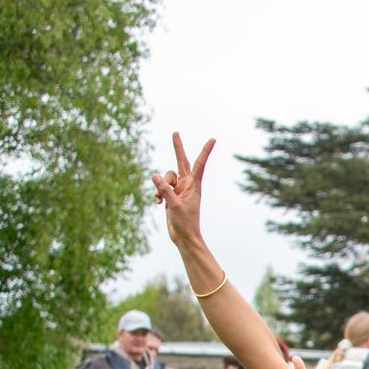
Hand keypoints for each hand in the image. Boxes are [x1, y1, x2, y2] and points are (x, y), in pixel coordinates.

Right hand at [151, 132, 214, 247]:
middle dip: (177, 148)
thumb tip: (155, 175)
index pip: (200, 164)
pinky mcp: (171, 195)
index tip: (213, 139)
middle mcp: (187, 184)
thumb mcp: (174, 205)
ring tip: (160, 199)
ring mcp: (178, 189)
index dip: (205, 151)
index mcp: (194, 185)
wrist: (184, 236)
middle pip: (180, 161)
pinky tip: (157, 202)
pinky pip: (160, 187)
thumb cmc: (185, 223)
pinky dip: (157, 192)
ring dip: (160, 186)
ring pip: (165, 177)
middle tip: (175, 132)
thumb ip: (165, 190)